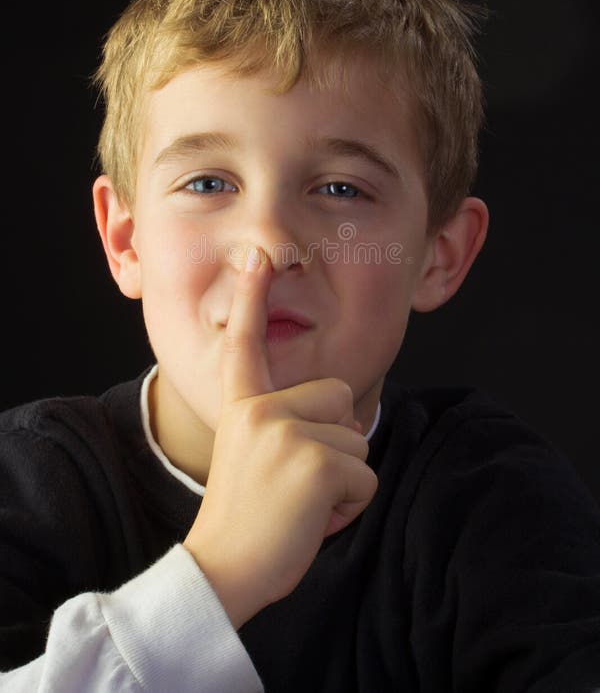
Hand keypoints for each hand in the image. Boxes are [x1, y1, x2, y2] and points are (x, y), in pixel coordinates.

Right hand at [183, 246, 377, 627]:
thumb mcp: (254, 458)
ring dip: (343, 481)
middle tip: (298, 481)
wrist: (224, 569)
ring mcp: (286, 432)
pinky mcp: (315, 462)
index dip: (251, 298)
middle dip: (337, 440)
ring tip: (301, 504)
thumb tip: (346, 423)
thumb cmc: (246, 519)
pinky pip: (365, 478)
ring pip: (357, 442)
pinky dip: (350, 506)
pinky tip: (312, 520)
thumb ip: (285, 427)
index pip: (246, 343)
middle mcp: (261, 409)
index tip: (256, 257)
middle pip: (339, 396)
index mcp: (243, 405)